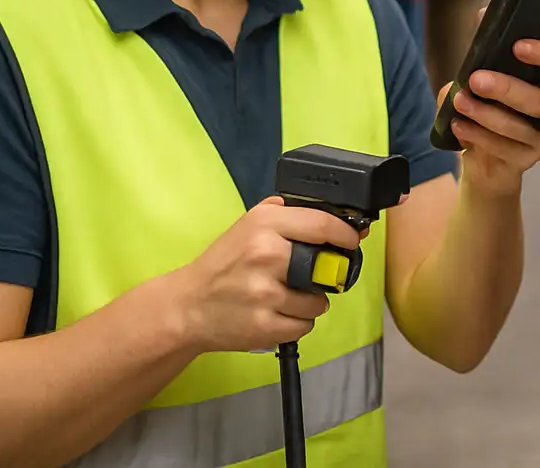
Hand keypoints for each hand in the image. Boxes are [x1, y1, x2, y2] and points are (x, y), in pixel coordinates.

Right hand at [169, 197, 364, 353]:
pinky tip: (277, 313)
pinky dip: (297, 322)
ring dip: (311, 302)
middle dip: (328, 272)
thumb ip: (284, 214)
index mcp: (264, 224)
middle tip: (316, 275)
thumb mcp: (247, 225)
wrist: (186, 306)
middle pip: (326, 265)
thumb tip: (332, 214)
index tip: (353, 240)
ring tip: (286, 296)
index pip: (323, 224)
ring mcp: (264, 293)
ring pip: (319, 301)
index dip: (346, 234)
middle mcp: (265, 255)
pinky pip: (305, 325)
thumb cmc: (222, 265)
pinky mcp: (264, 325)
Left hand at [437, 28, 539, 197]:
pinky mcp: (528, 161)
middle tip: (475, 79)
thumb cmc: (491, 107)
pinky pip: (504, 150)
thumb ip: (486, 47)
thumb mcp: (485, 74)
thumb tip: (483, 15)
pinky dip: (477, 136)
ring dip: (485, 114)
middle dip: (506, 88)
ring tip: (459, 103)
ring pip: (519, 127)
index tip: (517, 46)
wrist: (486, 162)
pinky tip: (459, 126)